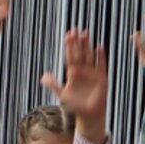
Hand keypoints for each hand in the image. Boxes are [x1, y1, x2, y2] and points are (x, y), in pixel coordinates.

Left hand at [40, 29, 108, 143]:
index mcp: (73, 73)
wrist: (89, 114)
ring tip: (85, 34)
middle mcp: (82, 70)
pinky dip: (100, 56)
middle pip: (79, 53)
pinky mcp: (102, 77)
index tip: (67, 35)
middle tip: (75, 29)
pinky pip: (101, 64)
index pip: (70, 56)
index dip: (69, 46)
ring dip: (87, 45)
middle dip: (77, 42)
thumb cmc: (75, 105)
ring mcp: (92, 72)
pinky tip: (99, 47)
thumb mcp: (62, 94)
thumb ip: (54, 84)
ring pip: (89, 56)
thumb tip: (43, 77)